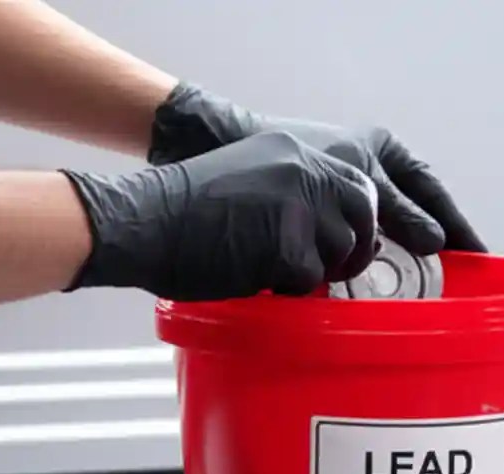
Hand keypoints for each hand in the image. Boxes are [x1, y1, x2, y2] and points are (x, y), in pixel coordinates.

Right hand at [62, 131, 378, 300]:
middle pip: (363, 214)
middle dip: (355, 247)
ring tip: (275, 270)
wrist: (140, 220)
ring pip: (338, 251)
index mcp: (294, 153)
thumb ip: (291, 195)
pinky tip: (258, 280)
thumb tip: (330, 233)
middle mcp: (303, 171)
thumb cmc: (181, 210)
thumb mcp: (249, 179)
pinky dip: (288, 289)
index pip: (357, 184)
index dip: (357, 218)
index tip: (347, 241)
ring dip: (315, 270)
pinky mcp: (287, 246)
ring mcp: (299, 207)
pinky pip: (309, 280)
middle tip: (333, 270)